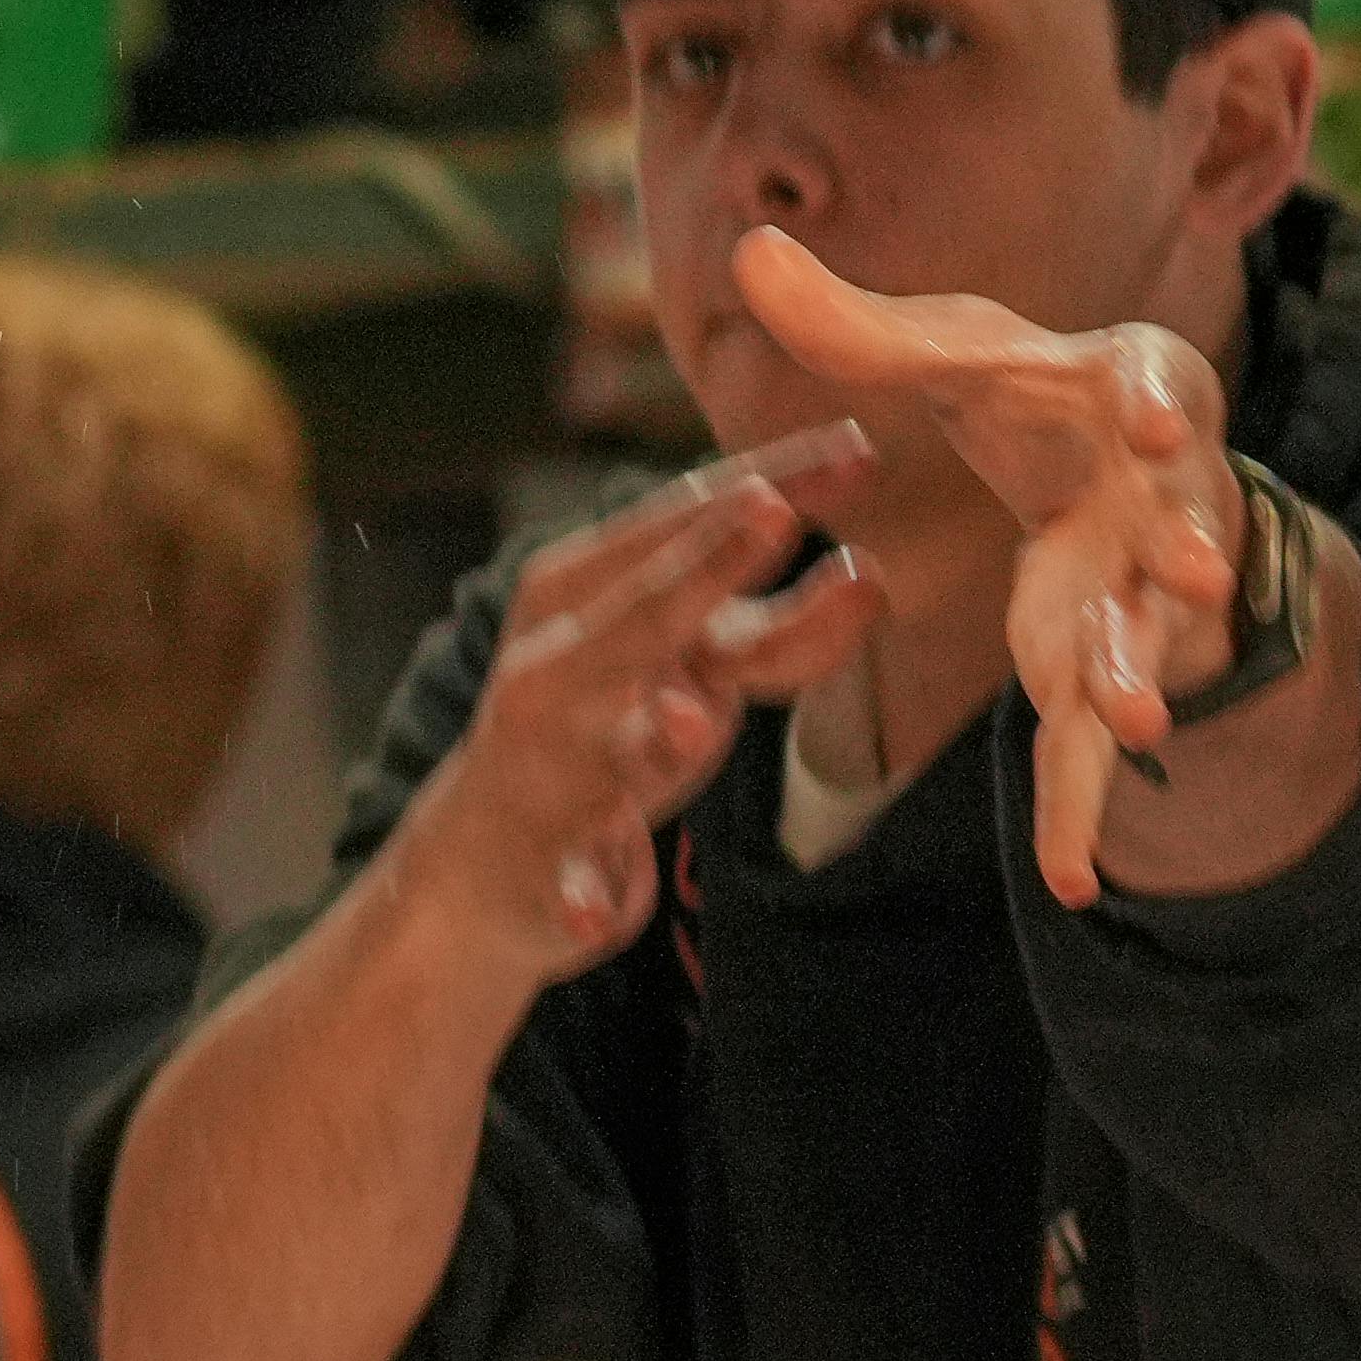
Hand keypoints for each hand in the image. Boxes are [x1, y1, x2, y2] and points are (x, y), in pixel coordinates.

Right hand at [391, 441, 878, 988]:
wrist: (487, 862)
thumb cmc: (604, 730)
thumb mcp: (692, 667)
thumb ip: (779, 630)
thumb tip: (874, 581)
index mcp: (580, 596)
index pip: (679, 521)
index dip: (771, 482)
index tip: (862, 447)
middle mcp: (558, 670)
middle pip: (646, 616)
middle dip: (704, 569)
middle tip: (771, 512)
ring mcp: (546, 770)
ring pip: (609, 748)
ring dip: (650, 734)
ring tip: (688, 717)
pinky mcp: (545, 868)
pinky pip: (567, 881)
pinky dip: (581, 893)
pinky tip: (596, 912)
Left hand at [723, 231, 1253, 906]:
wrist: (1122, 466)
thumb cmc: (1039, 394)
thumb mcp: (956, 353)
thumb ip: (856, 326)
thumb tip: (750, 248)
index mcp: (1128, 395)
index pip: (1154, 384)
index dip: (1158, 398)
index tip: (1158, 415)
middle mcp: (1158, 496)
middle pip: (1174, 526)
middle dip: (1180, 551)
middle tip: (1183, 570)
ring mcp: (1143, 596)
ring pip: (1145, 642)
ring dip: (1139, 676)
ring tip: (1134, 720)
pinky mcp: (1107, 672)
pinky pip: (1090, 750)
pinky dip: (1080, 814)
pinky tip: (1069, 879)